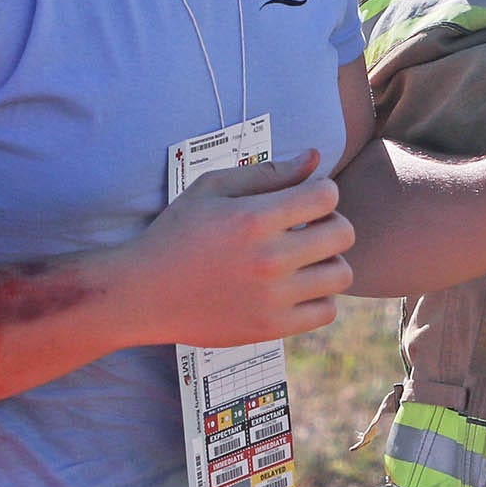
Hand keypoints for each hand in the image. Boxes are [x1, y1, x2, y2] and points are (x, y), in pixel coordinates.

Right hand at [134, 153, 355, 344]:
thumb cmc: (177, 234)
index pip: (326, 195)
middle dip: (332, 223)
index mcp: (254, 218)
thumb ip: (268, 172)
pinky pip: (326, 312)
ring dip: (330, 262)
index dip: (323, 191)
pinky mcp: (271, 328)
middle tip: (309, 228)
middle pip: (343, 234)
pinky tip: (297, 288)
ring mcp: (272, 298)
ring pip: (341, 275)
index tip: (306, 199)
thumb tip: (314, 157)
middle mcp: (269, 259)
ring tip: (305, 260)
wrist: (143, 293)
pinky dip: (320, 297)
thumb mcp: (211, 188)